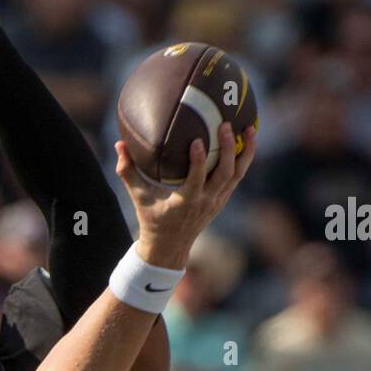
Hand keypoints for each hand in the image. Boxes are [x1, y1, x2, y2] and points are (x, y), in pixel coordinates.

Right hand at [115, 122, 256, 269]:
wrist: (170, 246)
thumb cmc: (151, 218)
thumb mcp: (138, 197)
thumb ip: (128, 171)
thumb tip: (119, 144)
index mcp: (185, 202)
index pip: (197, 179)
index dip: (199, 160)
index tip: (198, 140)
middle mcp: (206, 201)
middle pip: (224, 173)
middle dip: (227, 148)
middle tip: (225, 125)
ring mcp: (217, 200)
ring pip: (238, 174)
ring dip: (246, 151)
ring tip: (251, 128)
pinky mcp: (222, 198)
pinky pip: (238, 176)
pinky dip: (244, 158)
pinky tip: (248, 139)